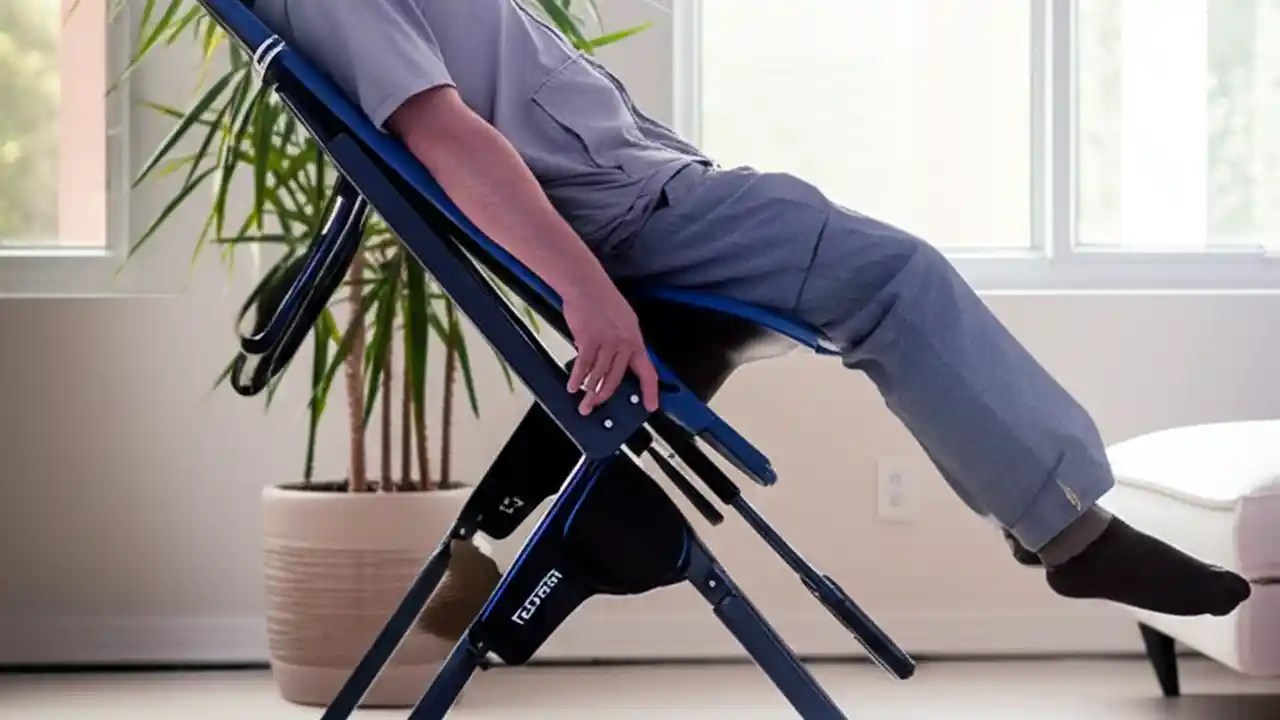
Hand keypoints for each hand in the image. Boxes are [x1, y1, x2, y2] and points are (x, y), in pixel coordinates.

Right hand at [562, 280, 659, 415]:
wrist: (586, 285)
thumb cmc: (603, 300)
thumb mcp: (623, 321)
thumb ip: (621, 343)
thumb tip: (612, 362)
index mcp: (635, 340)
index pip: (648, 371)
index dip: (650, 391)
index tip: (651, 406)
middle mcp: (624, 344)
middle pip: (616, 379)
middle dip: (604, 396)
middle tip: (596, 408)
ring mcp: (607, 343)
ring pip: (599, 376)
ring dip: (589, 392)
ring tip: (584, 402)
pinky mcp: (588, 341)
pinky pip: (583, 366)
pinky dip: (577, 378)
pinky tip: (572, 386)